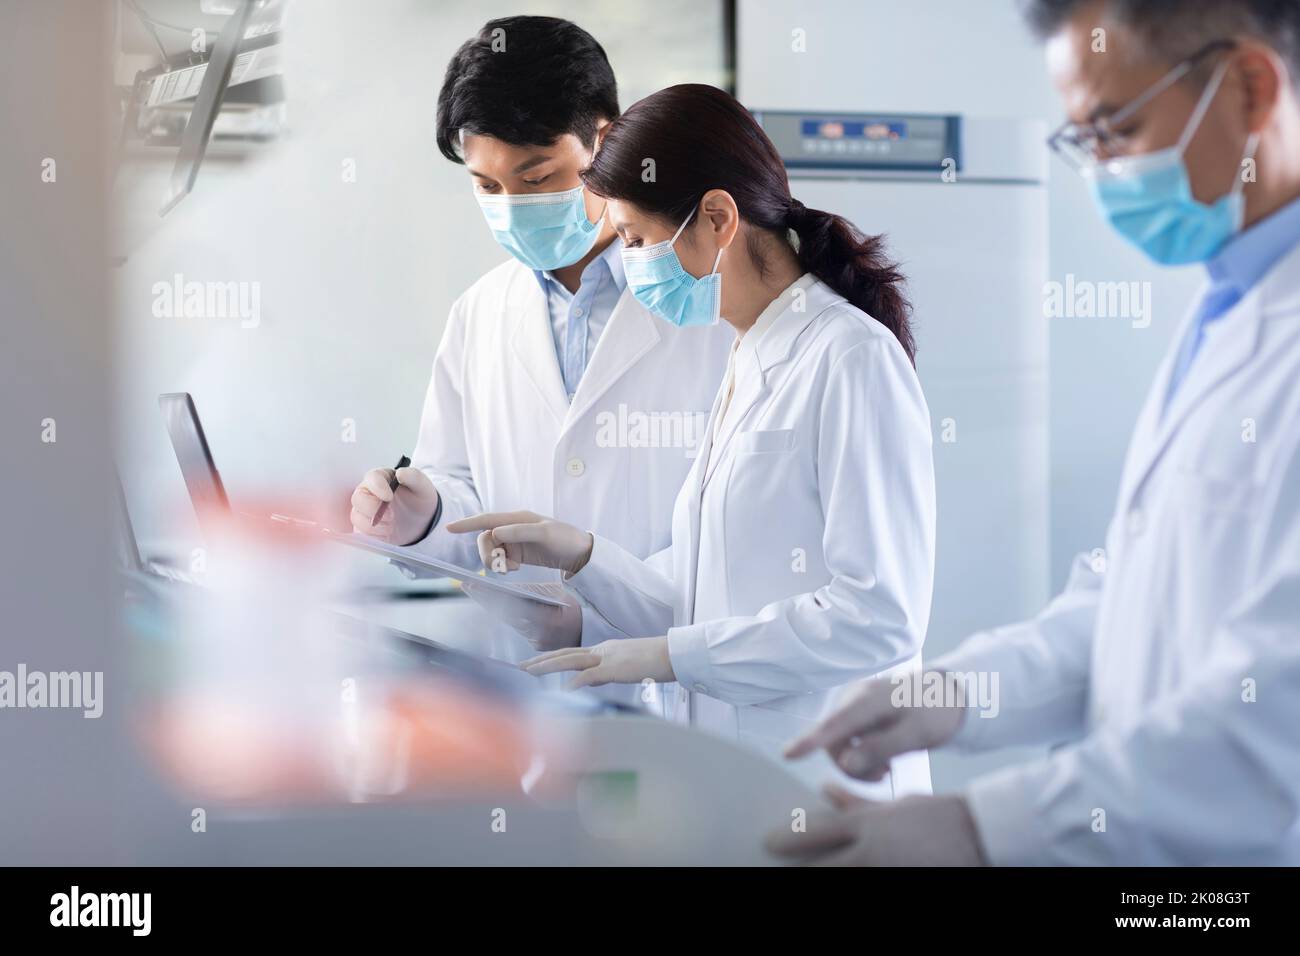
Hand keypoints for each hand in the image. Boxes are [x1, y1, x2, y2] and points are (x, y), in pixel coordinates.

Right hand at [349, 465, 439, 544]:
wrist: (422, 520)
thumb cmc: (419, 499)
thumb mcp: (422, 486)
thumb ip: (414, 476)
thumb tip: (401, 473)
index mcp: (381, 478)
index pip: (371, 478)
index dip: (378, 487)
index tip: (389, 496)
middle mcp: (369, 493)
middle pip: (358, 498)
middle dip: (374, 509)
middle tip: (391, 515)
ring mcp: (364, 511)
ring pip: (357, 517)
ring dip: (376, 525)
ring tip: (392, 525)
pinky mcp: (363, 527)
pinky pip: (360, 533)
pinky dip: (375, 535)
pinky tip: (387, 531)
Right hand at [445, 511, 593, 575]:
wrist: (579, 554)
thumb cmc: (565, 538)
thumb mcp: (545, 534)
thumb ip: (520, 532)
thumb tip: (496, 531)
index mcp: (517, 518)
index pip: (487, 519)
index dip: (467, 524)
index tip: (449, 528)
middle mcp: (512, 528)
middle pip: (485, 539)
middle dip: (487, 554)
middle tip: (500, 566)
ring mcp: (514, 541)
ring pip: (490, 551)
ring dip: (495, 562)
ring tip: (511, 568)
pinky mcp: (517, 554)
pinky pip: (499, 560)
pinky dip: (502, 566)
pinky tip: (515, 568)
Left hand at [460, 580, 581, 652]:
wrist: (590, 632)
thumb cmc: (574, 609)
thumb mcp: (556, 594)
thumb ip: (530, 592)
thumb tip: (506, 589)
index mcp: (545, 619)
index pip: (510, 606)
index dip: (489, 595)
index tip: (473, 585)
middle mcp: (538, 634)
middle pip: (504, 614)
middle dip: (485, 598)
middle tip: (467, 586)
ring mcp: (535, 642)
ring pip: (508, 620)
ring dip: (491, 606)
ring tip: (474, 591)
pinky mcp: (534, 645)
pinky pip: (515, 626)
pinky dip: (504, 614)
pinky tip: (490, 603)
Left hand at [519, 637, 673, 688]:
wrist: (673, 653)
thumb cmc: (656, 661)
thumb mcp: (627, 666)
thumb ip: (605, 673)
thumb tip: (588, 682)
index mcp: (605, 649)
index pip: (573, 654)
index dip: (552, 658)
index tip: (535, 663)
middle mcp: (602, 650)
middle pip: (564, 654)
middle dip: (541, 660)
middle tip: (521, 666)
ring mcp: (607, 657)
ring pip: (569, 659)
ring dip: (547, 665)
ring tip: (529, 671)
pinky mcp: (615, 668)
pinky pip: (589, 675)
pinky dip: (574, 682)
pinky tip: (563, 690)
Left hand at [765, 785, 985, 865]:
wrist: (976, 834)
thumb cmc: (933, 814)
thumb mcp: (891, 804)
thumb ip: (854, 802)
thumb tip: (824, 790)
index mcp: (867, 825)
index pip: (817, 833)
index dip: (789, 839)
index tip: (767, 843)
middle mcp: (871, 852)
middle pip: (823, 868)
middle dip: (801, 870)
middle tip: (778, 868)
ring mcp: (884, 872)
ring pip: (842, 878)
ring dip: (824, 874)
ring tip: (803, 873)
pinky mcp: (898, 881)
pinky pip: (866, 885)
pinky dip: (854, 879)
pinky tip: (845, 876)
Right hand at [783, 670, 966, 780]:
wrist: (947, 695)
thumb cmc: (935, 712)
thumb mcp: (917, 734)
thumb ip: (881, 749)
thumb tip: (846, 765)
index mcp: (868, 699)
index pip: (835, 724)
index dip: (811, 741)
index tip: (788, 754)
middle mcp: (854, 698)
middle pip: (833, 740)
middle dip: (852, 765)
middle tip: (884, 776)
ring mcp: (853, 704)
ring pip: (838, 743)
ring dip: (857, 763)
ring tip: (886, 769)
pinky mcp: (856, 713)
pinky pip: (846, 740)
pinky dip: (860, 755)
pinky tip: (883, 759)